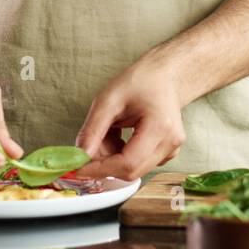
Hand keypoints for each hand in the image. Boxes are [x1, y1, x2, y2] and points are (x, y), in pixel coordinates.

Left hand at [75, 54, 185, 179]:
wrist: (164, 77)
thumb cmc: (140, 82)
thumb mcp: (109, 99)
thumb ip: (93, 130)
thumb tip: (80, 157)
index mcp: (160, 127)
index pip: (128, 163)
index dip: (100, 169)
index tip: (78, 168)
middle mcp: (170, 144)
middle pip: (130, 171)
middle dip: (104, 162)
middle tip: (90, 142)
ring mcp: (171, 151)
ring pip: (132, 169)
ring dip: (112, 157)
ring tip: (109, 130)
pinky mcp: (166, 154)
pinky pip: (138, 164)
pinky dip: (121, 155)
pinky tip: (119, 135)